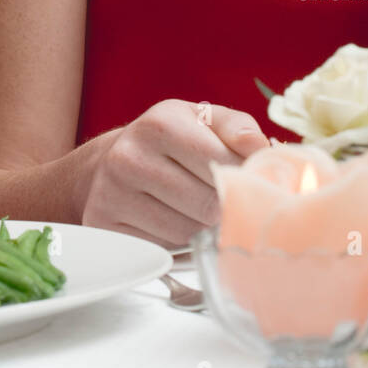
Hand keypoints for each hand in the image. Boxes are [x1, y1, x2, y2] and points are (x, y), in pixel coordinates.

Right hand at [81, 99, 268, 246]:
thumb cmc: (168, 140)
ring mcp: (112, 192)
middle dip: (223, 206)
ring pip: (187, 232)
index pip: (221, 165)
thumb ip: (239, 129)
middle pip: (206, 205)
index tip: (247, 181)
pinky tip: (172, 219)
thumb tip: (263, 150)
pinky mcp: (105, 224)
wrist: (108, 159)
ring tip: (194, 206)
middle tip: (223, 198)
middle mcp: (130, 156)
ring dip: (202, 227)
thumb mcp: (203, 119)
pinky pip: (163, 249)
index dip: (243, 179)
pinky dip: (177, 242)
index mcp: (161, 123)